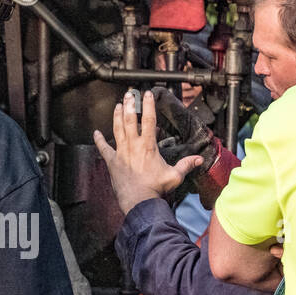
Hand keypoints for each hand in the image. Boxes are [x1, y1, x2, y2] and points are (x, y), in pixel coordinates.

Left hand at [93, 89, 209, 214]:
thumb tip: (199, 159)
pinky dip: (99, 140)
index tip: (147, 94)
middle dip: (130, 105)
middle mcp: (133, 146)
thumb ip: (186, 165)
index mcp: (148, 146)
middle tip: (129, 94)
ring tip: (118, 105)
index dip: (149, 105)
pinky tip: (95, 133)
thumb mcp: (175, 176)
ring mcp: (121, 153)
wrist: (139, 200)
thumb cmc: (156, 188)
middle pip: (130, 120)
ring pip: (117, 129)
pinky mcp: (112, 162)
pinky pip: (103, 149)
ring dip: (117, 116)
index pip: (150, 120)